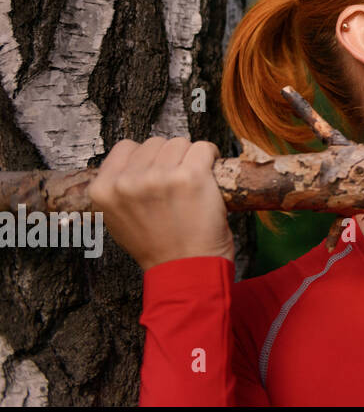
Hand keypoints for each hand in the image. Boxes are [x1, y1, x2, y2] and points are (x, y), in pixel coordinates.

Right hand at [88, 136, 235, 271]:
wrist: (186, 268)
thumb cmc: (158, 246)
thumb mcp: (118, 219)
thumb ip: (118, 189)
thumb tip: (131, 164)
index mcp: (103, 189)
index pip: (126, 147)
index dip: (146, 158)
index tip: (158, 173)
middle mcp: (127, 181)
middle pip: (155, 143)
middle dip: (169, 158)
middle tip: (178, 185)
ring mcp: (159, 177)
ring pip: (180, 143)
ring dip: (190, 157)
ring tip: (193, 183)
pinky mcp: (190, 176)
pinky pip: (204, 147)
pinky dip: (211, 157)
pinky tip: (210, 175)